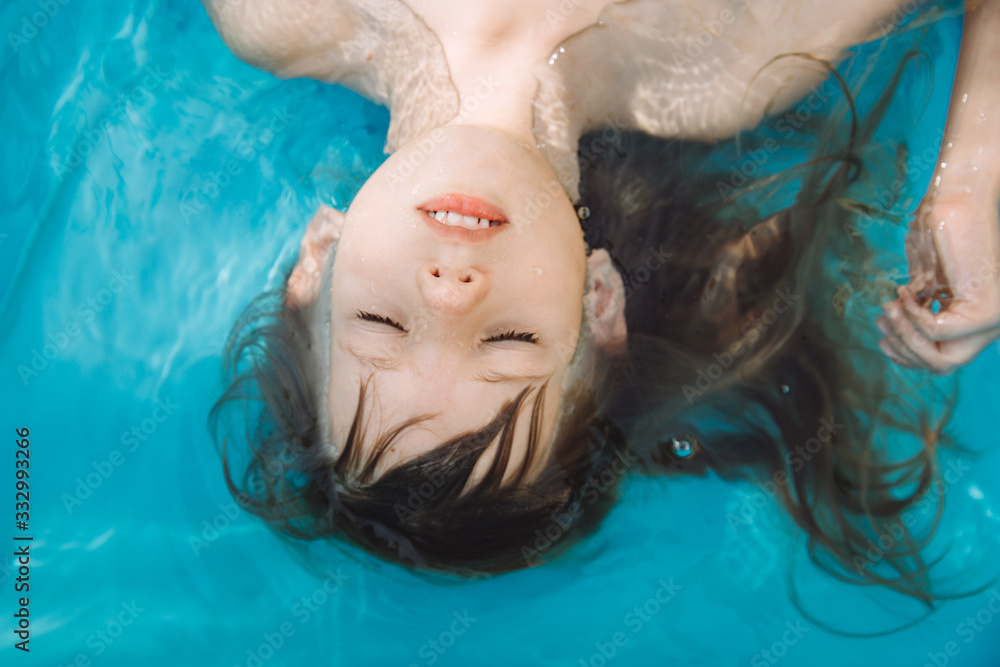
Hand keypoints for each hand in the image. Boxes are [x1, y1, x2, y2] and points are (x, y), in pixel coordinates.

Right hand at [877, 196, 999, 373]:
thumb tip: (892, 336)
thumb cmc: (938, 231)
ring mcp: (991, 319)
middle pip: (941, 366)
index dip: (906, 353)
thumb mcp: (923, 279)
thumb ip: (917, 307)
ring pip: (941, 358)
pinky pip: (937, 330)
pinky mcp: (985, 309)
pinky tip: (903, 293)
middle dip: (904, 351)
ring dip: (905, 336)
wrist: (957, 199)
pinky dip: (912, 316)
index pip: (940, 358)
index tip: (881, 334)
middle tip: (883, 322)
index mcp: (974, 318)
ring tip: (889, 309)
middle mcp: (989, 324)